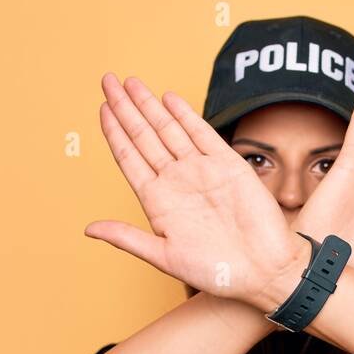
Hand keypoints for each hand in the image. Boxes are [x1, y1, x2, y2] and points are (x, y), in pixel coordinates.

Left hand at [83, 73, 309, 311]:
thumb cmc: (218, 273)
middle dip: (125, 108)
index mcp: (158, 203)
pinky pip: (202, 134)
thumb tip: (89, 229)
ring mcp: (202, 171)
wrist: (264, 271)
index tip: (101, 108)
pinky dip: (185, 115)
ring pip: (169, 130)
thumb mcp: (165, 258)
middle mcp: (177, 182)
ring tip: (132, 83)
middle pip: (144, 136)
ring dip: (150, 105)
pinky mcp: (228, 166)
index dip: (114, 132)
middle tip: (108, 81)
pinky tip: (169, 98)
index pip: (129, 158)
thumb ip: (127, 238)